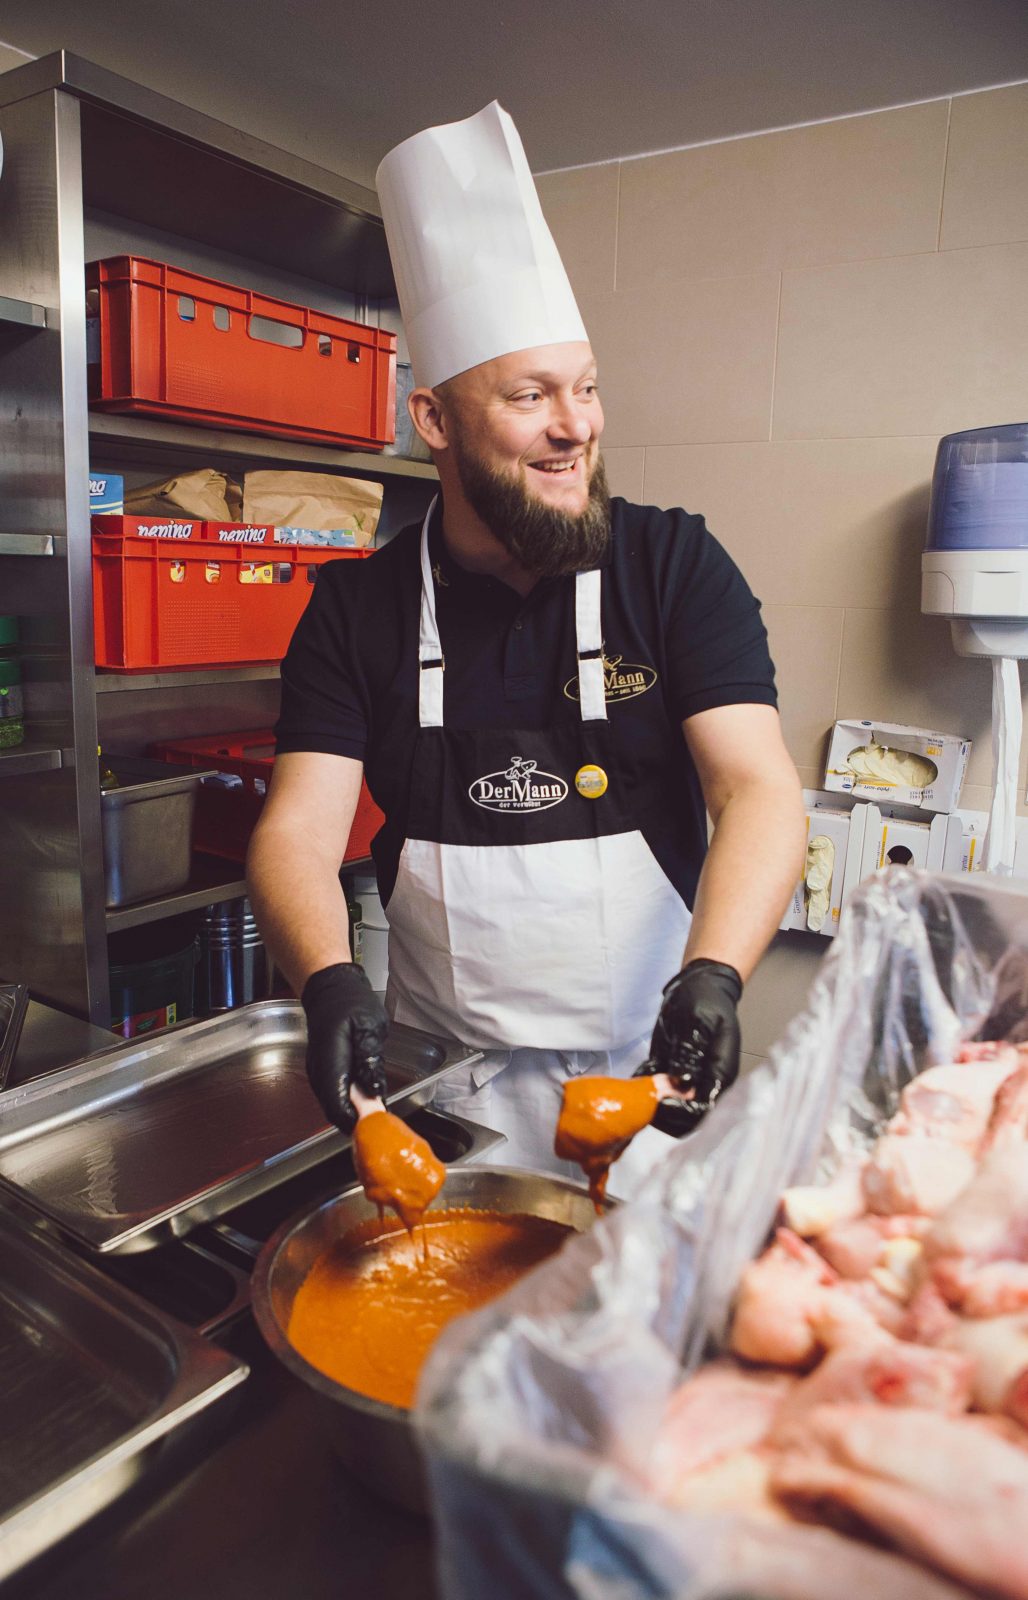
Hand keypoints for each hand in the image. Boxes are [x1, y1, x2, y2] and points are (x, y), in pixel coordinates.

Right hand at [301, 963, 388, 1131]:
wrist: (329, 988)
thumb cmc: (349, 1002)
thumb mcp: (368, 1025)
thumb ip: (370, 1058)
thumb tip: (374, 1089)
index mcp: (330, 1061)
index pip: (337, 1103)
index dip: (355, 1120)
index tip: (376, 1126)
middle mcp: (319, 1071)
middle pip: (333, 1110)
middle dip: (356, 1121)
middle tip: (381, 1124)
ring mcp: (317, 1072)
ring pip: (332, 1104)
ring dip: (352, 1113)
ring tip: (376, 1114)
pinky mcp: (321, 1071)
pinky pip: (332, 1094)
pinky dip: (347, 1102)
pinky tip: (365, 1100)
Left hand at [634, 959, 741, 1135]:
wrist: (698, 987)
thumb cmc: (704, 999)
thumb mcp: (697, 1020)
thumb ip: (690, 1051)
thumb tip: (682, 1082)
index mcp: (720, 1073)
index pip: (705, 1109)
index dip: (682, 1112)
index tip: (661, 1100)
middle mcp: (706, 1084)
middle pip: (688, 1120)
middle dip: (664, 1115)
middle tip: (644, 1096)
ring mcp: (689, 1083)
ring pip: (671, 1113)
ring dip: (651, 1105)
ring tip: (640, 1085)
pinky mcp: (672, 1076)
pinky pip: (657, 1095)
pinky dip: (644, 1092)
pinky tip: (639, 1076)